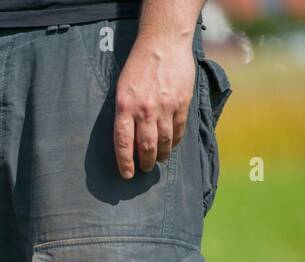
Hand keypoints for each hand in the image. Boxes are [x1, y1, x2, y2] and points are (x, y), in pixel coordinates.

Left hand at [114, 36, 194, 177]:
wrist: (163, 44)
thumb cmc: (138, 67)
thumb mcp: (122, 89)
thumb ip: (123, 113)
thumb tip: (125, 139)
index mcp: (125, 107)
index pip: (123, 142)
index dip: (125, 162)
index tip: (127, 175)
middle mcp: (145, 110)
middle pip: (145, 146)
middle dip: (145, 162)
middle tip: (145, 169)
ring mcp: (165, 106)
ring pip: (164, 140)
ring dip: (161, 154)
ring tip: (158, 160)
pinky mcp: (182, 102)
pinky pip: (179, 129)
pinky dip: (175, 141)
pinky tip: (172, 146)